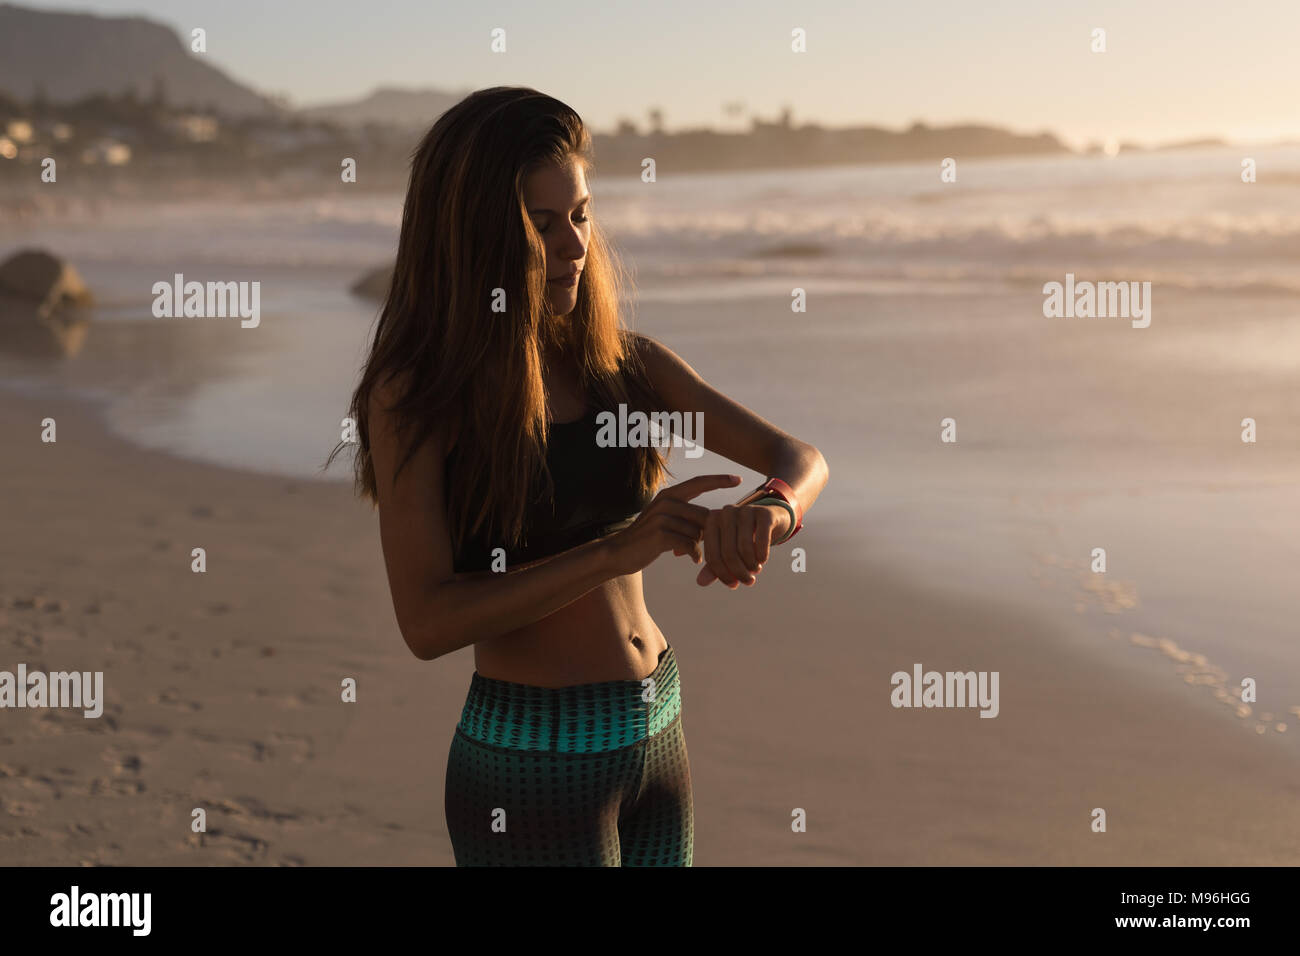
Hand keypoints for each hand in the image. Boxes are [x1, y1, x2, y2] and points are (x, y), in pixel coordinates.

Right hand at [606, 474, 741, 576]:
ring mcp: (662, 517)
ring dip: (697, 546)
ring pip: (698, 533)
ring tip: (685, 551)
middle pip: (704, 516)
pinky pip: (690, 545)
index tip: (738, 479)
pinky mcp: (661, 534)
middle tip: (698, 546)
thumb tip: (717, 519)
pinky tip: (691, 558)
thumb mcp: (667, 520)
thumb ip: (688, 515)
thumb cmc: (649, 538)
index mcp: (669, 494)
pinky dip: (694, 554)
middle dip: (707, 534)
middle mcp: (666, 501)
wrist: (620, 552)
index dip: (719, 480)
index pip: (699, 482)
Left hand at [696, 503, 790, 587]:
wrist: (769, 519)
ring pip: (744, 548)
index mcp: (712, 521)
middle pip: (728, 553)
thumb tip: (700, 582)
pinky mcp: (764, 513)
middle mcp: (726, 512)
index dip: (722, 575)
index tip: (734, 585)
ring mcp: (745, 510)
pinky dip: (762, 555)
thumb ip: (714, 566)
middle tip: (748, 581)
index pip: (712, 556)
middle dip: (739, 573)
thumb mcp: (727, 551)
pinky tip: (763, 560)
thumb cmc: (743, 538)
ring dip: (751, 566)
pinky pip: (761, 540)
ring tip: (756, 570)